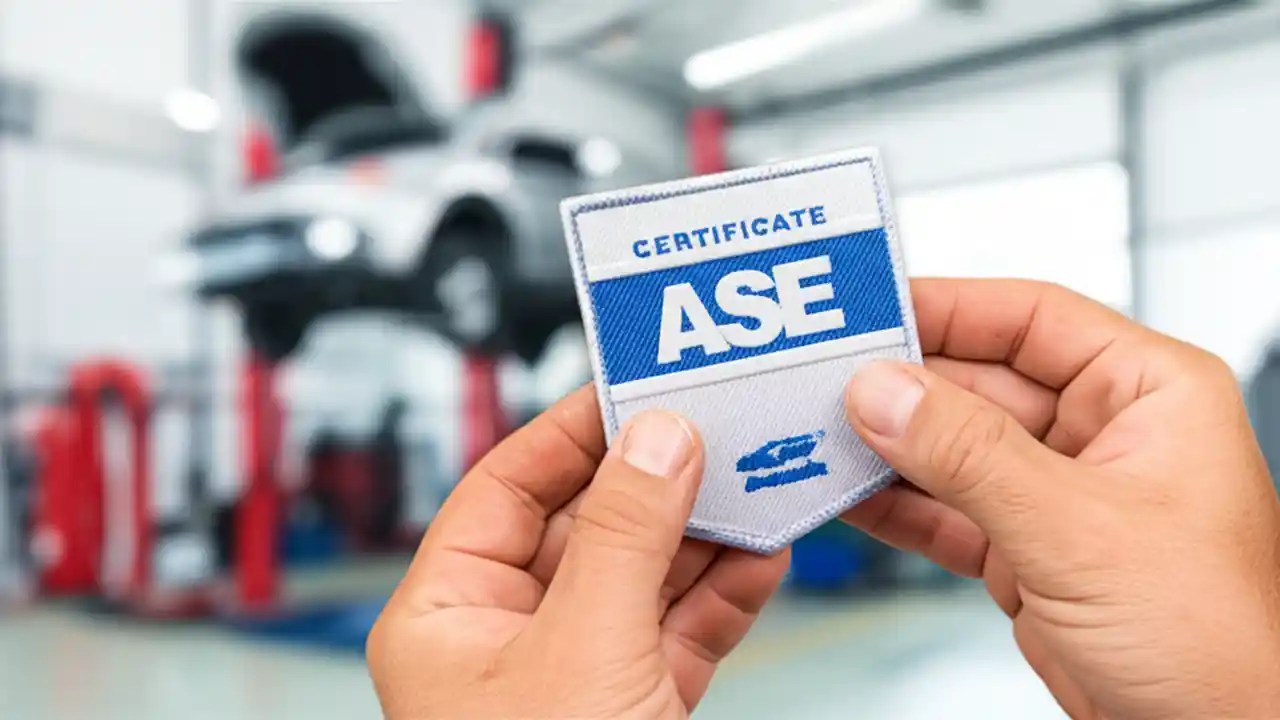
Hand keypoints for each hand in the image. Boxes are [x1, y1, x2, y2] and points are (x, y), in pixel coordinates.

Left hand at [367, 389, 789, 718]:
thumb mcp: (583, 651)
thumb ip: (625, 537)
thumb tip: (656, 438)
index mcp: (447, 616)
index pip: (506, 487)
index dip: (572, 432)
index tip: (636, 389)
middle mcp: (504, 637)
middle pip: (585, 524)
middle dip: (655, 480)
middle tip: (715, 427)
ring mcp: (572, 673)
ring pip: (641, 574)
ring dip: (701, 531)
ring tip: (754, 478)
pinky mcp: (631, 707)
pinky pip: (678, 630)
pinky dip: (723, 594)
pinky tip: (762, 555)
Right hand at [841, 279, 1279, 718]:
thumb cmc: (1217, 642)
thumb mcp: (1078, 529)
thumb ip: (970, 455)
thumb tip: (883, 391)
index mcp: (1149, 393)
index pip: (1031, 319)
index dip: (947, 306)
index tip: (868, 307)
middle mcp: (1104, 434)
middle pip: (980, 382)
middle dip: (901, 386)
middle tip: (821, 382)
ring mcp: (1062, 495)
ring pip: (955, 449)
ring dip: (889, 447)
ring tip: (818, 435)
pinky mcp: (1030, 552)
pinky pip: (949, 510)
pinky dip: (898, 505)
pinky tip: (849, 493)